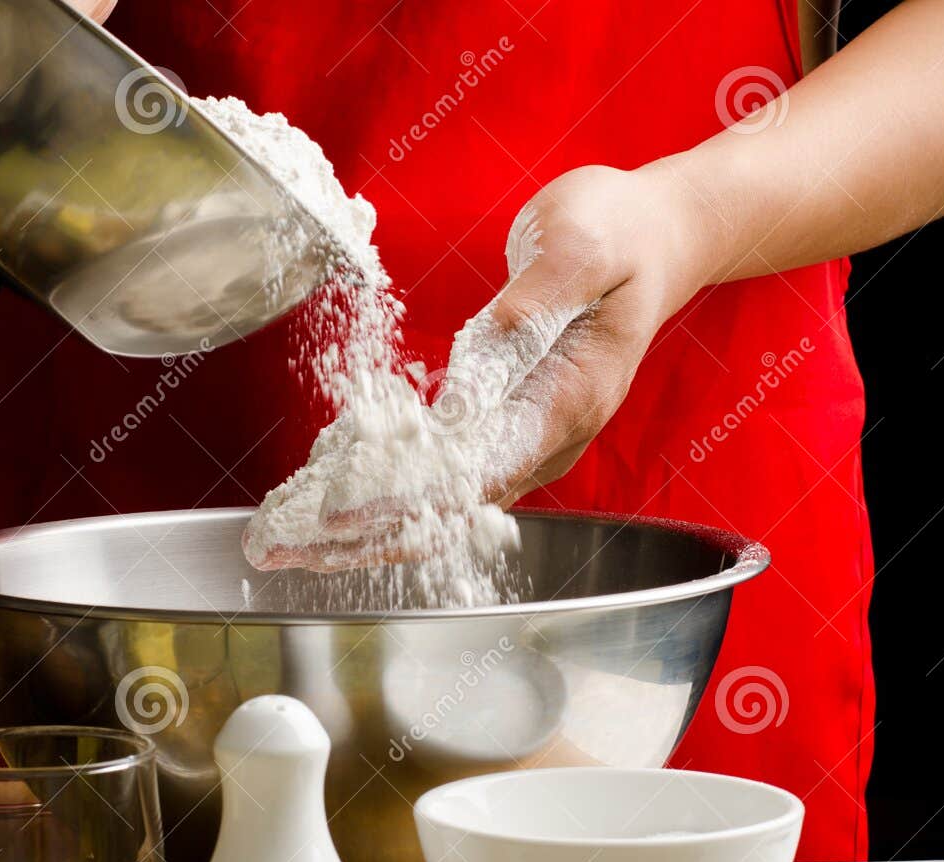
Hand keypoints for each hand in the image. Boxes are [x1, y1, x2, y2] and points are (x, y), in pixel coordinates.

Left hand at [244, 164, 705, 571]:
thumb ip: (538, 297)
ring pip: (443, 504)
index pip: (478, 469)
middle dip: (366, 534)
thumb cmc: (621, 231)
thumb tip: (487, 349)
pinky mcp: (507, 426)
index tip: (340, 515)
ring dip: (366, 528)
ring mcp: (529, 438)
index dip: (406, 498)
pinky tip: (330, 498)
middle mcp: (550, 437)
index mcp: (570, 398)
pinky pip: (443, 475)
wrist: (657, 239)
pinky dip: (385, 493)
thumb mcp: (585, 242)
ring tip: (291, 544)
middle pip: (452, 509)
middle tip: (286, 548)